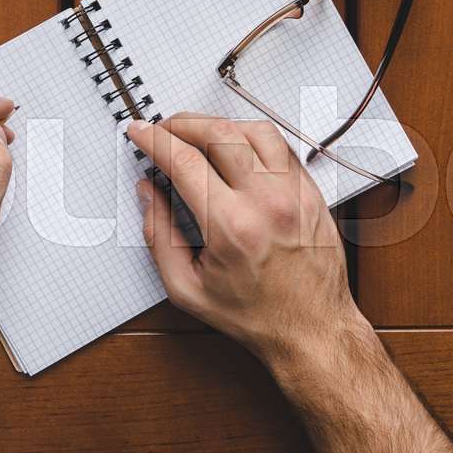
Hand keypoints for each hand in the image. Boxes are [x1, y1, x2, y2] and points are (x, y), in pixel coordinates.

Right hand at [126, 113, 370, 372]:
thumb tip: (149, 192)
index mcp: (232, 227)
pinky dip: (253, 137)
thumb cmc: (254, 315)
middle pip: (218, 133)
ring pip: (254, 130)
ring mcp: (294, 193)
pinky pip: (281, 146)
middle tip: (164, 129)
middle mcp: (267, 202)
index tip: (140, 133)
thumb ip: (158, 237)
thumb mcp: (186, 289)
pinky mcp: (311, 192)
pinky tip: (236, 146)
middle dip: (182, 124)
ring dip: (219, 124)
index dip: (154, 140)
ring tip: (199, 134)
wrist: (312, 329)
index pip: (184, 161)